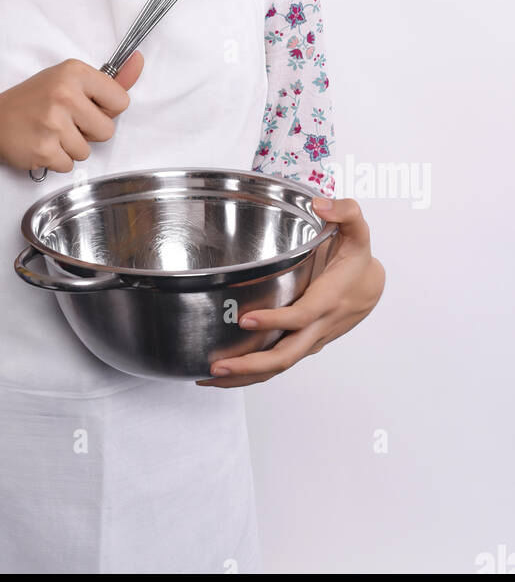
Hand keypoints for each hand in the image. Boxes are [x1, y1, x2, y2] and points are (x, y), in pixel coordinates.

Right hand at [0, 52, 143, 174]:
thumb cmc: (34, 101)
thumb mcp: (68, 80)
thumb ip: (109, 79)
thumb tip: (139, 61)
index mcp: (74, 72)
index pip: (121, 101)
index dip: (106, 110)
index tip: (86, 107)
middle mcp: (65, 94)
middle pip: (108, 131)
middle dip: (90, 133)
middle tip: (65, 122)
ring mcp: (53, 122)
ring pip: (88, 151)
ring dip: (72, 147)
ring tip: (51, 133)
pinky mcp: (44, 149)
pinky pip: (70, 165)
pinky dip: (57, 160)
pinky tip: (42, 144)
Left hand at [196, 193, 384, 386]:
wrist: (373, 287)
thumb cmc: (357, 258)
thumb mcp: (357, 229)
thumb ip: (344, 211)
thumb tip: (321, 203)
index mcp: (328, 299)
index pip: (300, 317)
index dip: (274, 321)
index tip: (244, 319)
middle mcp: (318, 326)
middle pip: (286, 355)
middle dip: (251, 365)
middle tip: (217, 365)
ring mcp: (311, 339)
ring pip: (280, 366)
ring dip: (245, 376)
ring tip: (208, 378)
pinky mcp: (304, 344)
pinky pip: (278, 363)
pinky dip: (252, 373)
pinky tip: (225, 372)